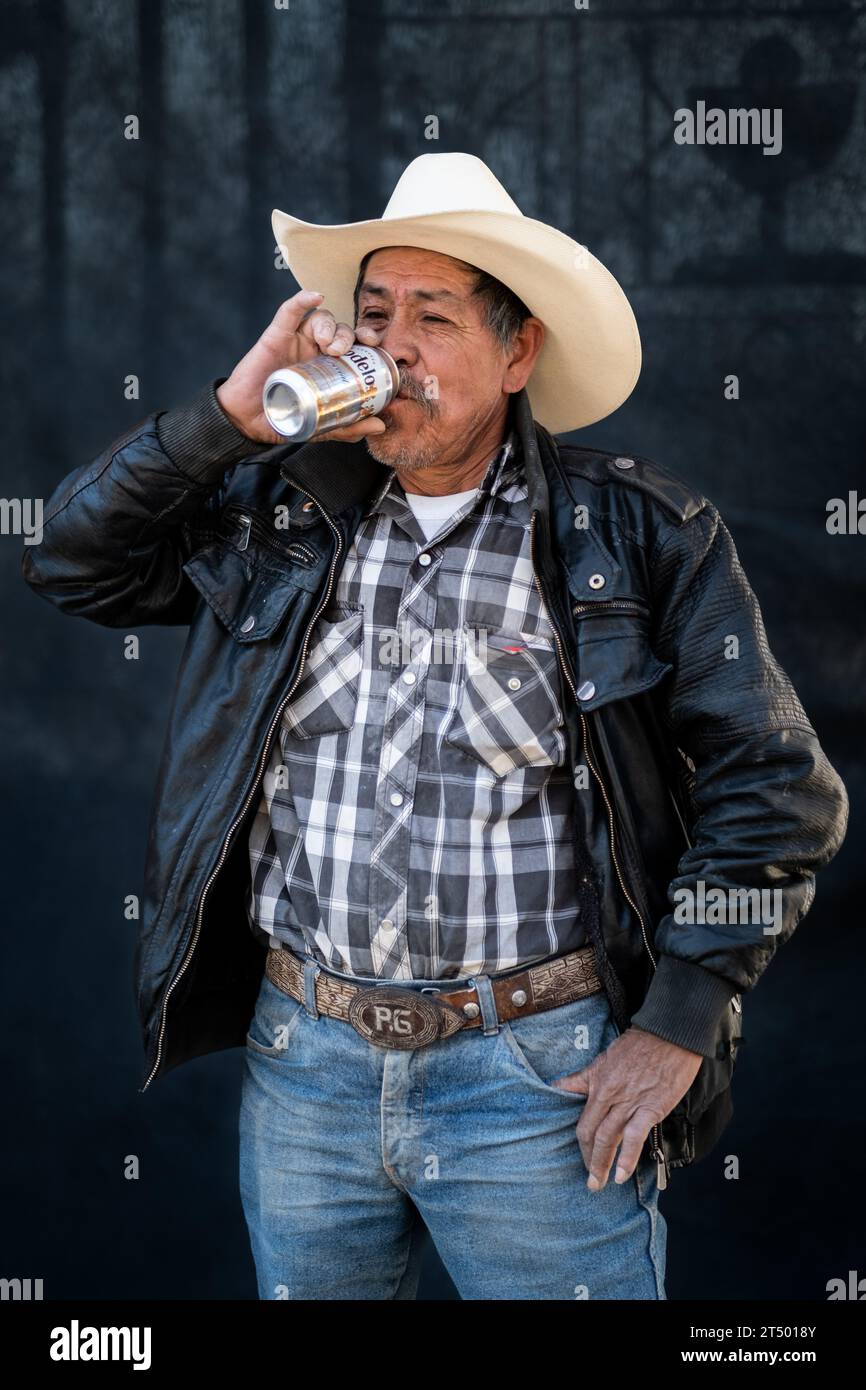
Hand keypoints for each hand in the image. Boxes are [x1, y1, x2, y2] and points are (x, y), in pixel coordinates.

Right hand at [215, 289, 386, 445]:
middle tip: (346, 349)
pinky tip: (314, 297)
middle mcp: (315, 350)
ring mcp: (296, 341)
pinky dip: (302, 300)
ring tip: (328, 344)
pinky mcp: (276, 335)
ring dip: (330, 325)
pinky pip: (289, 311)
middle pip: (341, 329)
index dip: (367, 339)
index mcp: (329, 367)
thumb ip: (347, 426)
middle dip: (349, 334)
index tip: (376, 346)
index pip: (355, 345)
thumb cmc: (284, 419)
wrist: (249, 422)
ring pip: (320, 318)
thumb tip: (379, 424)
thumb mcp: (321, 426)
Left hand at [552, 1025, 702, 1190]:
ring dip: (602, 1164)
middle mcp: (609, 1095)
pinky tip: (621, 1175)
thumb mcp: (604, 1057)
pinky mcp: (651, 1108)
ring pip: (608, 1138)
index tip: (580, 1156)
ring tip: (599, 1183)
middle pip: (591, 1133)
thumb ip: (584, 1077)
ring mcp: (629, 1103)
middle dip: (588, 1160)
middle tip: (589, 1180)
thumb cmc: (639, 1044)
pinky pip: (635, 1137)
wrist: (669, 1034)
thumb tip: (560, 1086)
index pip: (582, 1120)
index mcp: (597, 1083)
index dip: (579, 1142)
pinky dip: (627, 1158)